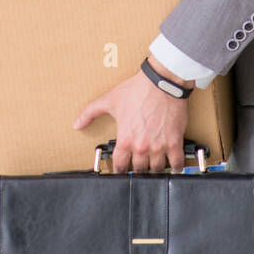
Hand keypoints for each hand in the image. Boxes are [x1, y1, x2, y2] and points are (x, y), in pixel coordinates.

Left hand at [73, 60, 191, 172]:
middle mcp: (141, 147)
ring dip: (154, 170)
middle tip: (138, 169)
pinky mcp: (174, 141)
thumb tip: (76, 124)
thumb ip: (90, 113)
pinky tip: (173, 168)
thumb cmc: (136, 90)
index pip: (120, 166)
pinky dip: (175, 167)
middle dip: (137, 170)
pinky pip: (177, 162)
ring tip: (153, 169)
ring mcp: (159, 146)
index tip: (121, 171)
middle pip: (139, 170)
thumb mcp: (109, 100)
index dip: (119, 170)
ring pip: (156, 169)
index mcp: (125, 140)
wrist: (161, 82)